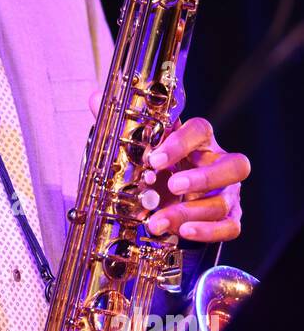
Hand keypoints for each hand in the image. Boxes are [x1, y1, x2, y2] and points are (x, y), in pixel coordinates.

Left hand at [88, 93, 249, 244]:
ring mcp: (228, 193)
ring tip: (159, 221)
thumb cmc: (163, 169)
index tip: (155, 158)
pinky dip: (207, 232)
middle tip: (171, 185)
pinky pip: (230, 227)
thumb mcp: (145, 150)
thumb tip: (95, 99)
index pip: (201, 131)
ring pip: (223, 202)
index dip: (181, 143)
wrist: (172, 197)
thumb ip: (125, 128)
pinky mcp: (229, 217)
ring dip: (190, 213)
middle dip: (202, 178)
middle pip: (234, 165)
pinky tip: (183, 232)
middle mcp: (221, 165)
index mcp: (201, 142)